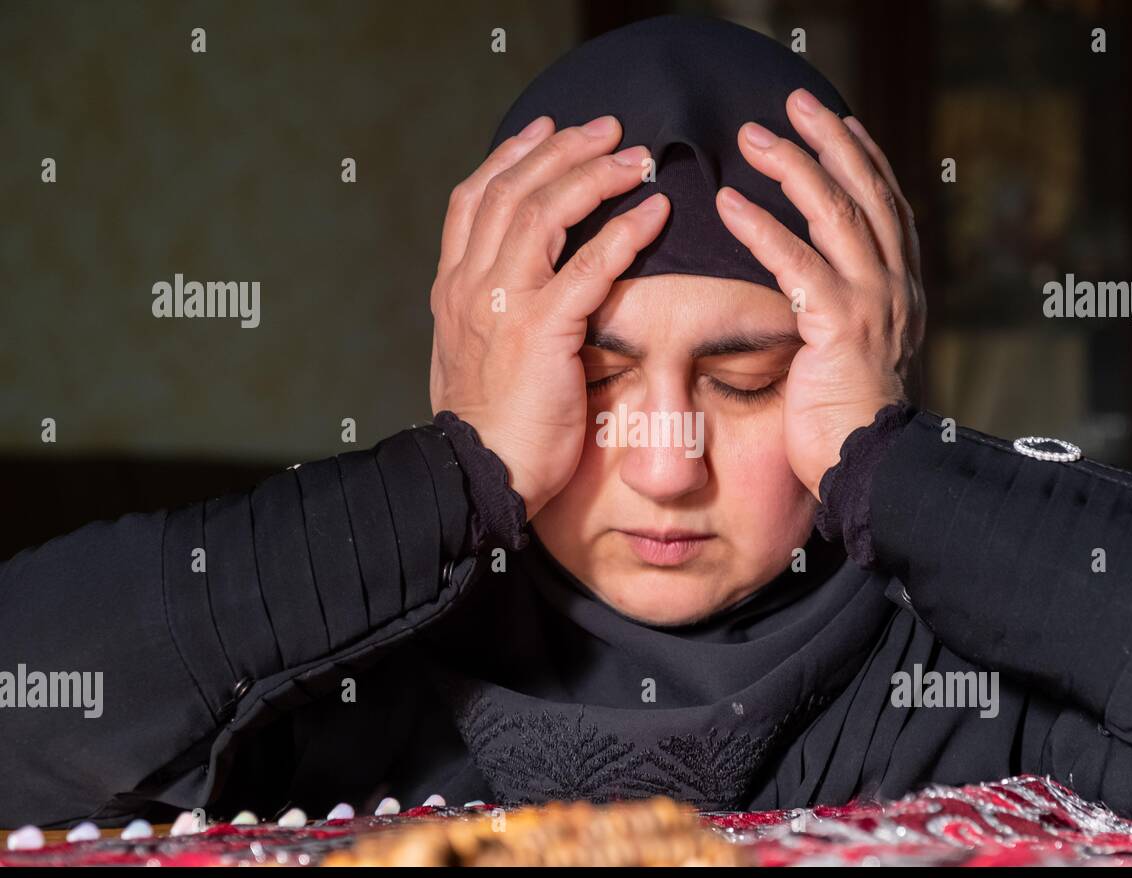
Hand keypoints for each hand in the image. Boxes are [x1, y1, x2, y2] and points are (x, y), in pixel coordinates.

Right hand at [429, 114, 669, 517]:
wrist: (477, 473)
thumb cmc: (487, 426)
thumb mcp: (470, 355)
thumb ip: (487, 312)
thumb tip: (510, 294)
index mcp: (453, 287)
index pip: (474, 198)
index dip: (510, 156)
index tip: (545, 129)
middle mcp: (471, 284)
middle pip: (512, 189)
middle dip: (562, 149)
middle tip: (607, 128)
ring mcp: (503, 303)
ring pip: (545, 211)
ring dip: (595, 175)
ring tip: (636, 157)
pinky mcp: (541, 330)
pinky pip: (588, 265)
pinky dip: (624, 232)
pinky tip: (655, 211)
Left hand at [715, 88, 925, 498]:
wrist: (873, 466)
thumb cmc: (851, 420)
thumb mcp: (854, 354)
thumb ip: (841, 313)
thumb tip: (815, 294)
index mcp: (900, 289)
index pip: (885, 207)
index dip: (863, 159)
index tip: (837, 123)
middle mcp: (895, 285)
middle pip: (865, 192)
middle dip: (829, 141)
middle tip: (795, 101)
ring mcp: (873, 303)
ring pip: (836, 214)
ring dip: (793, 168)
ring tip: (755, 136)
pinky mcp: (840, 328)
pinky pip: (798, 265)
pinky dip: (762, 230)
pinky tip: (728, 204)